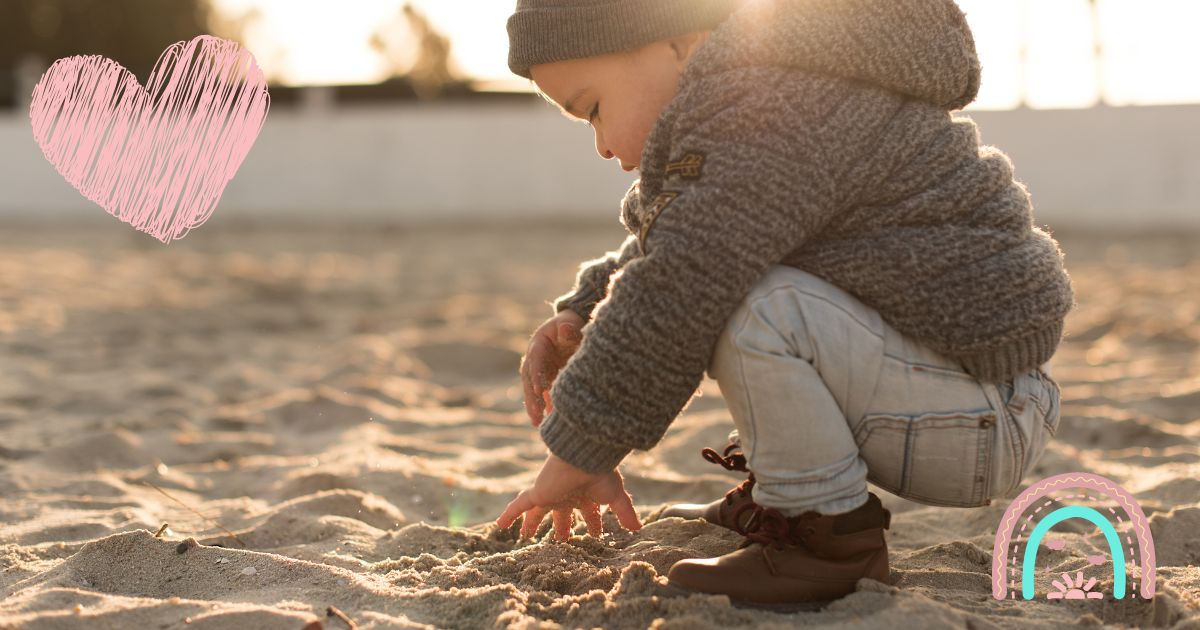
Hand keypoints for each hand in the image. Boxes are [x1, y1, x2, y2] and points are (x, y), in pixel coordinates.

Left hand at [495, 453, 641, 541]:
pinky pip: (518, 506)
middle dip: (561, 528)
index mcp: (586, 494)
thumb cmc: (600, 472)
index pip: (589, 514)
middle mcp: (567, 494)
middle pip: (562, 515)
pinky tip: (499, 525)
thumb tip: (638, 529)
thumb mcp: (615, 496)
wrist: (582, 455)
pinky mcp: (537, 492)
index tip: (595, 536)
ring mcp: (550, 493)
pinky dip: (509, 515)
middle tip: (560, 542)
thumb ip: (625, 512)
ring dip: (532, 524)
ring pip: (538, 512)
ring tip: (526, 536)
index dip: (592, 525)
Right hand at [519, 309, 585, 426]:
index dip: (538, 375)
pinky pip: (543, 392)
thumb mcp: (572, 324)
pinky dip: (545, 404)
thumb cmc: (573, 324)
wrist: (573, 326)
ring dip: (535, 405)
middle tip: (536, 415)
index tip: (541, 391)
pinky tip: (547, 419)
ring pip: (534, 388)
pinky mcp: (546, 375)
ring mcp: (540, 367)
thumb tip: (564, 328)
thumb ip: (569, 329)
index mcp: (539, 342)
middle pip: (530, 378)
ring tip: (537, 422)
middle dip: (532, 397)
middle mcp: (535, 356)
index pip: (536, 360)